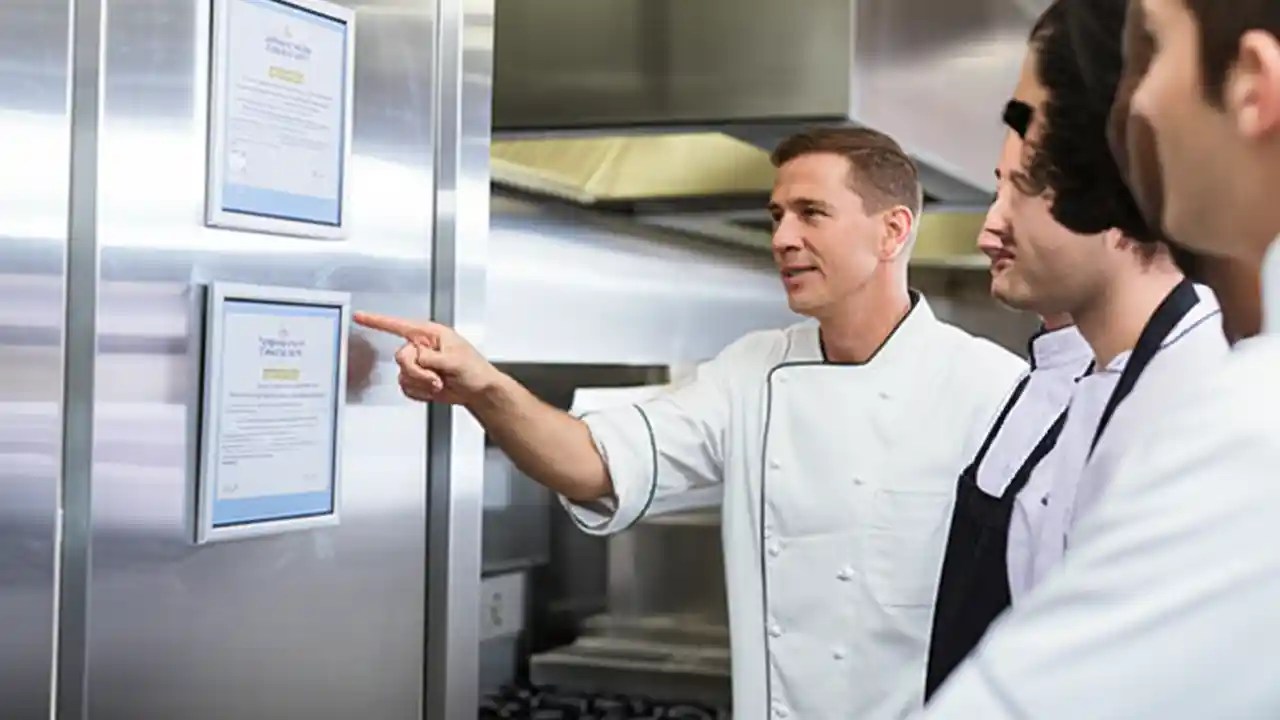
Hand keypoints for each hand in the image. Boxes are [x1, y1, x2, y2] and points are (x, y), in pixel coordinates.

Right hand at [353, 311, 503, 405]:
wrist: (478, 390)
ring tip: (440, 383)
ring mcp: (418, 364)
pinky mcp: (417, 380)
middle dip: (419, 372)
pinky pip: (406, 387)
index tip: (359, 316)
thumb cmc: (474, 369)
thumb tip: (415, 357)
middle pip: (401, 358)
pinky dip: (421, 392)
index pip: (398, 325)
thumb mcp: (455, 360)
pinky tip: (435, 389)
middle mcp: (420, 347)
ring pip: (403, 375)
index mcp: (430, 334)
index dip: (377, 321)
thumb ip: (431, 358)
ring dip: (422, 384)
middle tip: (436, 378)